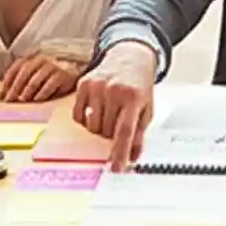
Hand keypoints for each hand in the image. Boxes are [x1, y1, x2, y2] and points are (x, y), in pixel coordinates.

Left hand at [0, 54, 81, 102]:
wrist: (79, 64)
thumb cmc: (54, 70)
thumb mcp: (37, 69)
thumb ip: (21, 79)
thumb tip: (1, 95)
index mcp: (33, 56)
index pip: (16, 67)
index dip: (8, 81)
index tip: (3, 93)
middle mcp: (42, 59)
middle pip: (24, 73)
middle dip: (15, 88)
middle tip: (10, 100)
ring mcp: (53, 66)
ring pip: (35, 80)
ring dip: (27, 92)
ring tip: (22, 101)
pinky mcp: (63, 74)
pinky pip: (49, 85)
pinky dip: (42, 94)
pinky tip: (37, 100)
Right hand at [72, 42, 155, 172]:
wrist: (130, 57)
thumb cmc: (139, 85)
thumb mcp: (146, 108)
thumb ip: (139, 134)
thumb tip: (132, 158)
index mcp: (133, 98)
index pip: (125, 132)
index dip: (120, 152)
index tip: (116, 167)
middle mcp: (114, 91)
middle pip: (106, 132)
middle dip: (111, 134)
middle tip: (119, 121)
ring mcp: (97, 86)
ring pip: (91, 126)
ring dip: (99, 128)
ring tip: (110, 113)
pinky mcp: (83, 84)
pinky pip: (78, 116)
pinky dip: (85, 119)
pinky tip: (96, 108)